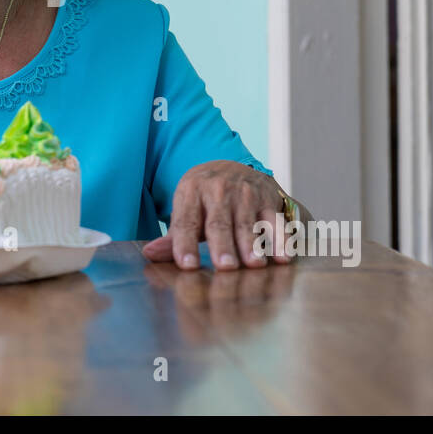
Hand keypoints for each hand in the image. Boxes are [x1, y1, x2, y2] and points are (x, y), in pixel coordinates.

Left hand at [141, 160, 293, 270]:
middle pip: (219, 223)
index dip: (185, 244)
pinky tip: (283, 257)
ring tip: (254, 264)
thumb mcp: (186, 210)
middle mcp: (218, 190)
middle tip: (225, 266)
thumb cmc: (205, 199)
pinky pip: (275, 220)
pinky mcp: (267, 198)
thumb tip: (149, 254)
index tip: (187, 266)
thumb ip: (174, 236)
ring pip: (247, 222)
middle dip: (222, 244)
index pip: (186, 222)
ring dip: (252, 244)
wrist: (233, 166)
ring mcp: (244, 193)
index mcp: (191, 192)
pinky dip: (281, 238)